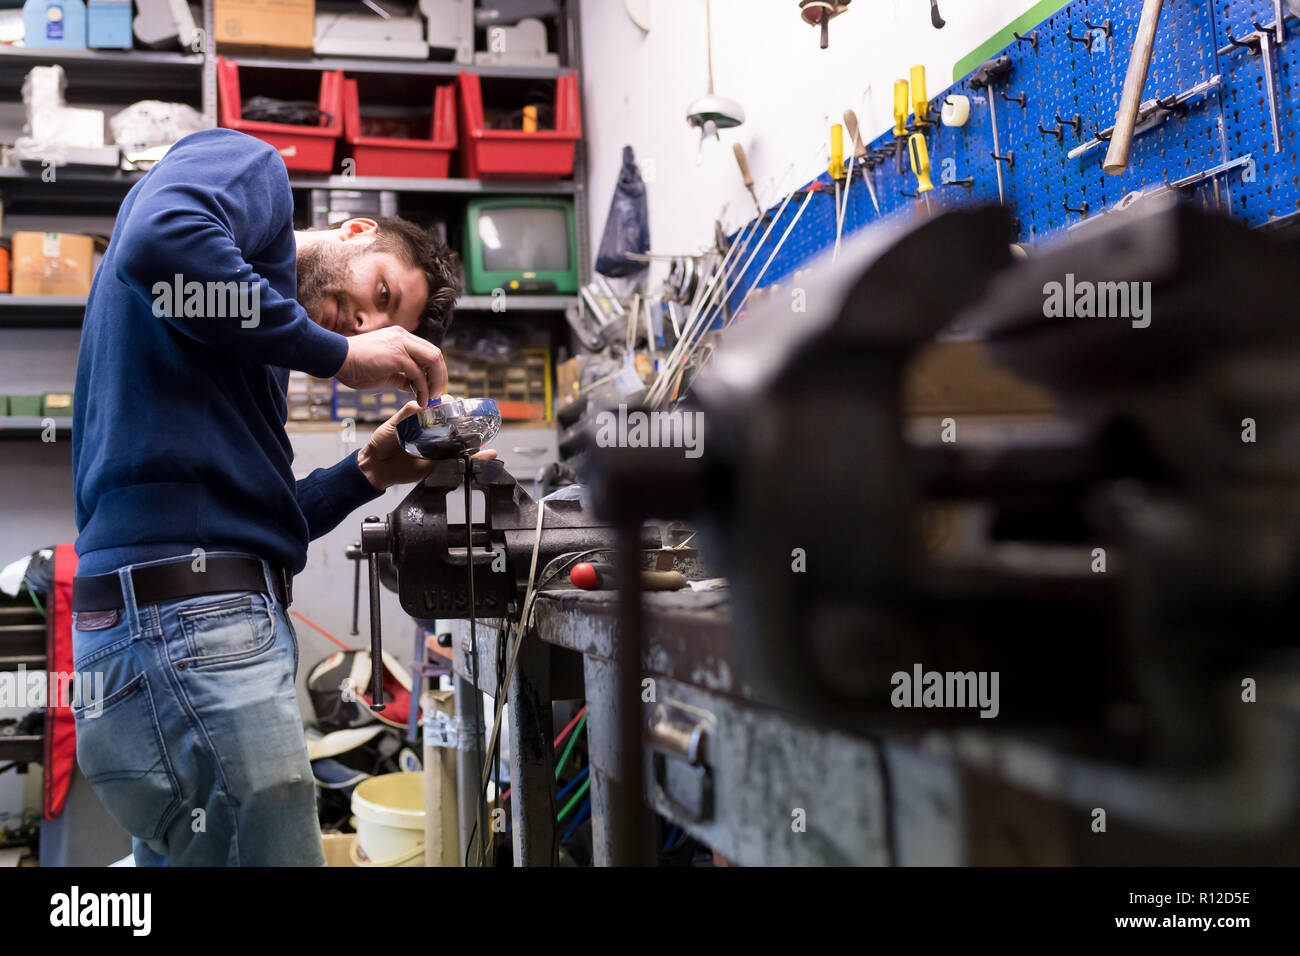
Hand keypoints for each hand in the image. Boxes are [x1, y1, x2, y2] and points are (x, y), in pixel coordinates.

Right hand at [336, 326, 447, 407]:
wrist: (336, 358)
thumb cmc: (354, 365)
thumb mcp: (383, 370)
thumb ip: (400, 375)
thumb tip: (413, 386)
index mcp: (400, 337)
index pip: (427, 351)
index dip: (434, 370)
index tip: (433, 386)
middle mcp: (403, 337)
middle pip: (435, 354)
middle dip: (440, 376)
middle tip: (437, 394)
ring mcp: (401, 344)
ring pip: (433, 361)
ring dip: (435, 382)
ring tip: (431, 398)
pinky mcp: (397, 356)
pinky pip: (418, 374)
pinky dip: (423, 389)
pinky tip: (420, 400)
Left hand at [357, 402, 498, 490]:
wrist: (376, 467)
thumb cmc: (382, 442)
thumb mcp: (393, 423)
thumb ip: (407, 413)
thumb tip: (422, 405)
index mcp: (424, 419)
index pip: (443, 408)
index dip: (452, 403)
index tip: (455, 401)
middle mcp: (434, 432)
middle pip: (457, 422)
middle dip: (467, 417)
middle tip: (470, 415)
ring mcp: (439, 447)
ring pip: (462, 440)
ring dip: (476, 435)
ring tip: (484, 431)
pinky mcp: (441, 463)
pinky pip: (460, 460)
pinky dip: (477, 458)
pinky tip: (488, 453)